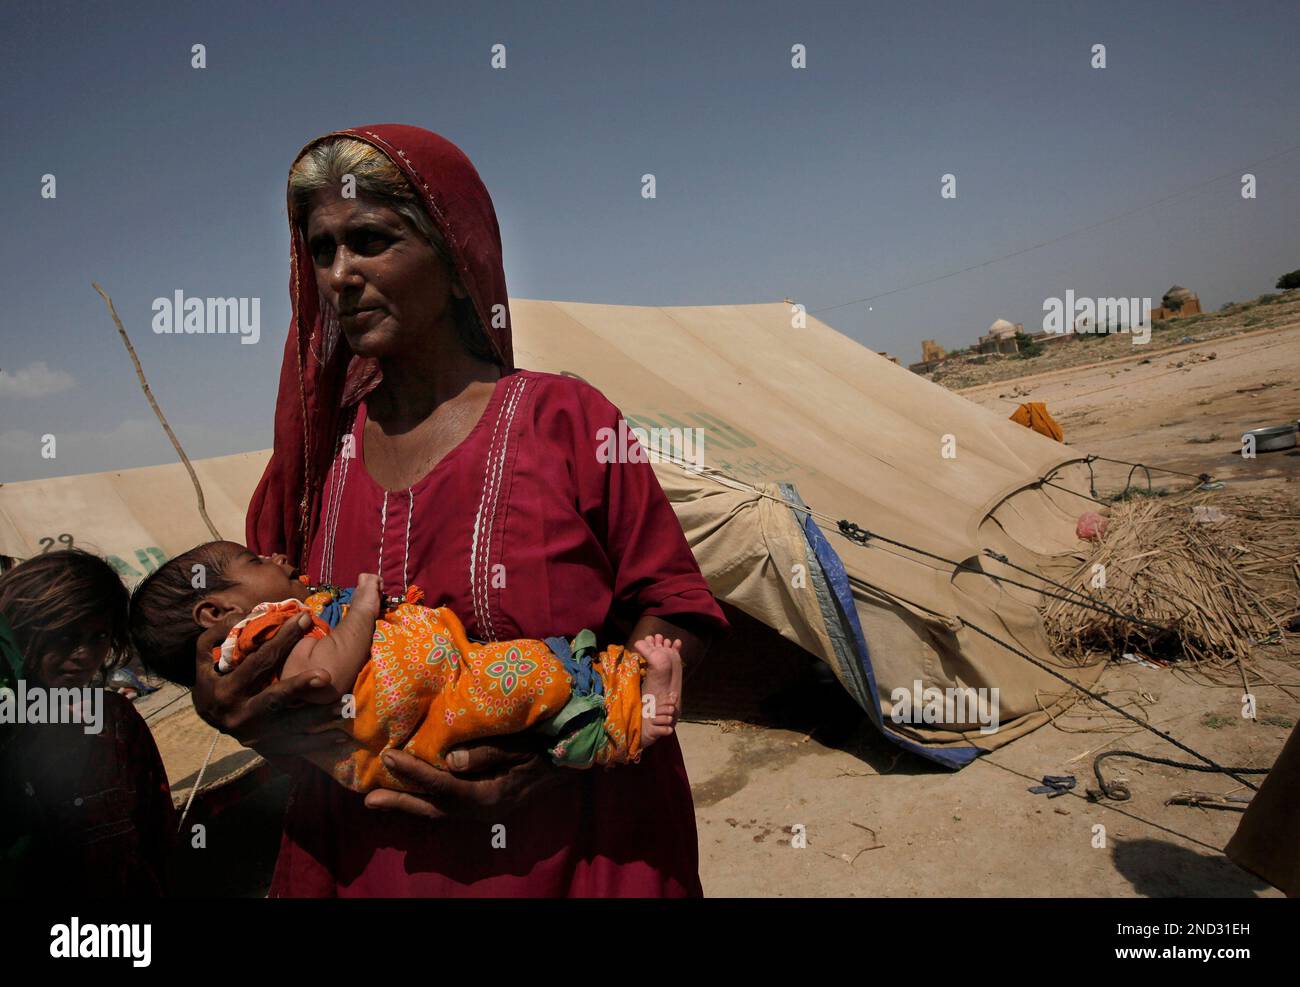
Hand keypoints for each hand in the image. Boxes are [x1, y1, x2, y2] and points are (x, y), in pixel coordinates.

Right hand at [190, 612, 354, 757]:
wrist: (207, 716)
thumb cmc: (210, 677)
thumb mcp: (204, 654)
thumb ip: (219, 632)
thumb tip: (244, 613)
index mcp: (227, 690)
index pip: (260, 661)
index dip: (282, 639)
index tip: (306, 618)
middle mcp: (240, 715)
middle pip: (274, 699)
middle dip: (299, 687)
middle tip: (325, 676)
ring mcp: (255, 734)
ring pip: (289, 727)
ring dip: (317, 718)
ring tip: (342, 707)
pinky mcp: (267, 747)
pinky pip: (296, 747)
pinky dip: (318, 743)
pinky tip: (340, 738)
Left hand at [363, 735, 573, 820]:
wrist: (572, 760)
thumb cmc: (547, 746)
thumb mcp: (522, 746)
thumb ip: (488, 753)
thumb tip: (451, 760)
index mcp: (492, 794)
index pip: (446, 786)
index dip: (415, 774)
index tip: (389, 757)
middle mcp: (485, 808)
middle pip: (436, 809)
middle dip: (401, 804)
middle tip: (369, 800)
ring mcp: (486, 809)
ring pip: (440, 810)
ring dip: (410, 804)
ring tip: (380, 799)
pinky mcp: (486, 802)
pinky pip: (450, 804)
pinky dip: (428, 800)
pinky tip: (413, 793)